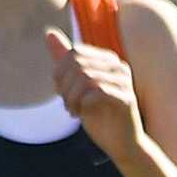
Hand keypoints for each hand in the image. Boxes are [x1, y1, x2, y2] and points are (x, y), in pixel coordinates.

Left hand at [45, 27, 145, 164]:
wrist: (122, 144)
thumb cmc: (100, 116)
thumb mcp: (76, 86)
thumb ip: (65, 61)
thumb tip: (49, 32)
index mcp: (107, 60)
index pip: (74, 54)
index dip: (60, 73)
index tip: (60, 92)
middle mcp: (118, 66)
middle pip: (77, 64)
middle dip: (64, 86)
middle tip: (65, 104)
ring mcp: (124, 81)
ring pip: (85, 77)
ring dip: (71, 96)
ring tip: (71, 110)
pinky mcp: (127, 98)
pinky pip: (96, 92)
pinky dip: (81, 104)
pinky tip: (80, 115)